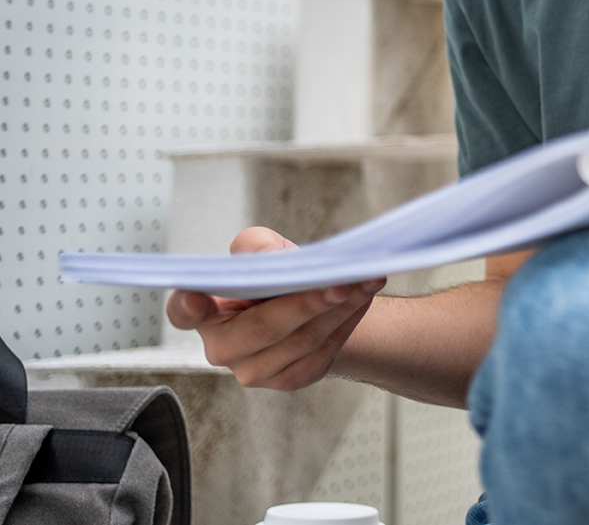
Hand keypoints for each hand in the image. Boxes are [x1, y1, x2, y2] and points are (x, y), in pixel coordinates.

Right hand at [164, 226, 385, 390]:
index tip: (196, 296)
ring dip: (341, 308)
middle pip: (265, 326)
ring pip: (303, 339)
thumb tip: (271, 258)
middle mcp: (222, 347)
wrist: (308, 308)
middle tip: (342, 281)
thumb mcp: (264, 250)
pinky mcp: (289, 380)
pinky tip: (362, 299)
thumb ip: (258, 247)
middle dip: (307, 302)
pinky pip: (323, 351)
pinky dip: (347, 321)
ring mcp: (254, 370)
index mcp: (205, 313)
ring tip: (365, 281)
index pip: (184, 313)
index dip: (188, 306)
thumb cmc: (276, 279)